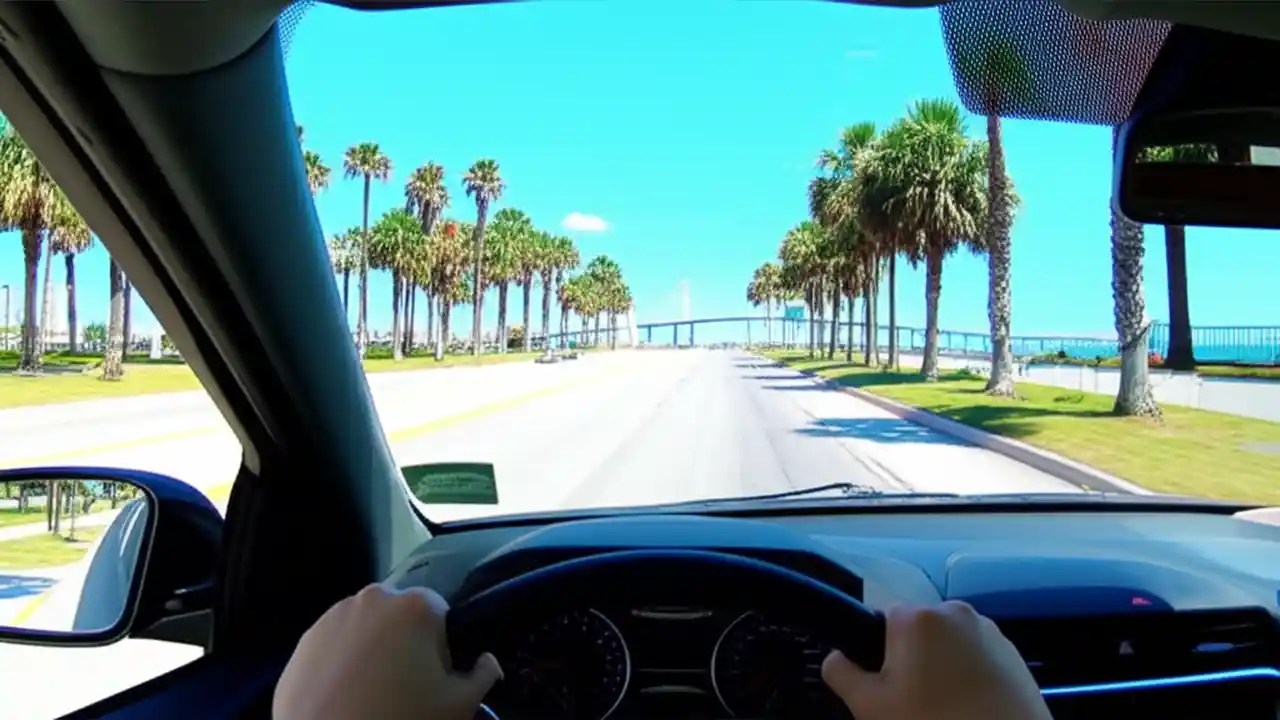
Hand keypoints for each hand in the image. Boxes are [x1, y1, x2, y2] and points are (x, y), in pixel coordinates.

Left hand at [274, 583, 501, 719]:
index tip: (434, 678)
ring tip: (372, 691)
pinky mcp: (306, 638)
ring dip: (375, 649)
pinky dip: (344, 660)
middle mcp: (375, 598)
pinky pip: (338, 642)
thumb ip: (482, 676)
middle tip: (405, 686)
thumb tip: (487, 662)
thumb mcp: (457, 707)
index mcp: (417, 606)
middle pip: (403, 618)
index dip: (442, 648)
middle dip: (407, 645)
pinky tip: (345, 692)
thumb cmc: (401, 718)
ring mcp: (335, 615)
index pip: (442, 615)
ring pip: (369, 628)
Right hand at [821, 601, 1051, 719]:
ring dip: (942, 665)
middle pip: (917, 630)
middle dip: (913, 659)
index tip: (889, 686)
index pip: (882, 619)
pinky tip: (972, 706)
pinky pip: (977, 656)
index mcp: (916, 617)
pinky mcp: (1014, 653)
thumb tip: (836, 656)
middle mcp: (954, 610)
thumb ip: (841, 673)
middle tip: (915, 701)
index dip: (880, 653)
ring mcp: (990, 630)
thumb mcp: (870, 707)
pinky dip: (971, 674)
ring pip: (949, 643)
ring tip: (947, 706)